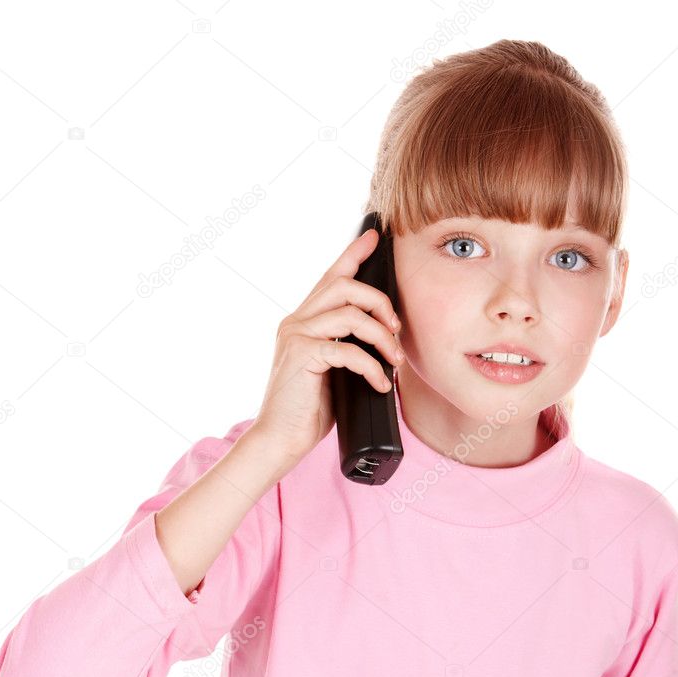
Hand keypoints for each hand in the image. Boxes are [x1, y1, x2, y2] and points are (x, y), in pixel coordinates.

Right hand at [254, 227, 404, 467]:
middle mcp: (296, 322)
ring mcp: (296, 336)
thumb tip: (385, 341)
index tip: (375, 236)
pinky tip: (380, 384)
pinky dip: (372, 366)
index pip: (331, 276)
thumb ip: (347, 349)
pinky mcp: (302, 356)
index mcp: (303, 322)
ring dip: (382, 336)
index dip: (354, 253)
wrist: (280, 440)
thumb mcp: (333, 373)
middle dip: (380, 302)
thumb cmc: (308, 411)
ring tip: (394, 361)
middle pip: (345, 285)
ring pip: (350, 312)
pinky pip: (348, 349)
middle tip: (397, 331)